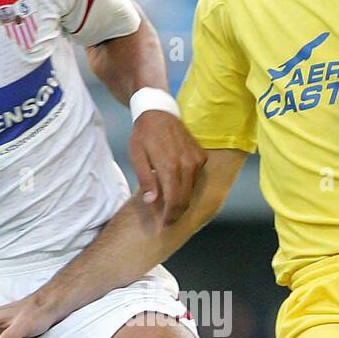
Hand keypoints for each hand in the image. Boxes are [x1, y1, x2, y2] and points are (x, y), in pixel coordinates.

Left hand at [129, 109, 206, 225]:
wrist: (159, 112)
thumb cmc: (144, 135)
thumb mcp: (137, 157)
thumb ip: (145, 180)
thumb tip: (151, 201)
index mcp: (170, 166)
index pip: (174, 200)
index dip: (170, 216)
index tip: (164, 226)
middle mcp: (187, 164)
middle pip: (185, 199)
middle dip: (176, 213)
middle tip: (167, 222)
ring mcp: (196, 160)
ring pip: (192, 190)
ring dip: (182, 201)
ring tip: (170, 207)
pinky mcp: (201, 156)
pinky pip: (196, 179)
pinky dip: (187, 187)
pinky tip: (177, 188)